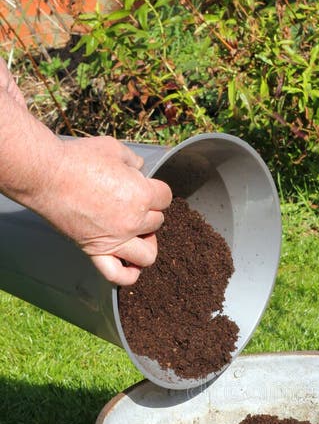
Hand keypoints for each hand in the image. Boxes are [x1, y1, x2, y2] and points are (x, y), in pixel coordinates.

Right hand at [31, 136, 171, 285]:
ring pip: (147, 255)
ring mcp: (115, 240)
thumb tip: (139, 169)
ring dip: (146, 244)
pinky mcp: (95, 251)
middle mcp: (132, 221)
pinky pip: (118, 275)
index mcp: (142, 195)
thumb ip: (133, 162)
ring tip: (135, 234)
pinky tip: (128, 264)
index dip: (156, 190)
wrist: (46, 175)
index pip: (166, 198)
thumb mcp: (114, 149)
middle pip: (157, 223)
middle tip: (131, 204)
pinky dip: (127, 274)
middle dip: (148, 212)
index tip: (143, 186)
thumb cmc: (77, 160)